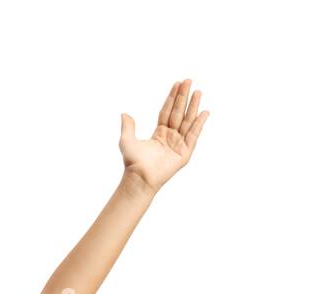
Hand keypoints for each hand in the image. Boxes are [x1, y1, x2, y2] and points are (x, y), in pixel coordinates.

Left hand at [119, 78, 208, 192]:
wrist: (140, 177)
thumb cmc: (133, 162)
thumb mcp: (127, 140)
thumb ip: (128, 127)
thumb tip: (124, 114)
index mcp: (159, 133)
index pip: (167, 111)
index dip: (172, 98)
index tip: (177, 83)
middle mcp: (170, 137)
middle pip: (179, 112)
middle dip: (184, 97)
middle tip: (189, 80)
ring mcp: (178, 144)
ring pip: (188, 121)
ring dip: (193, 106)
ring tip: (198, 91)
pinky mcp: (185, 153)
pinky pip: (194, 135)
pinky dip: (199, 124)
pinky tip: (204, 112)